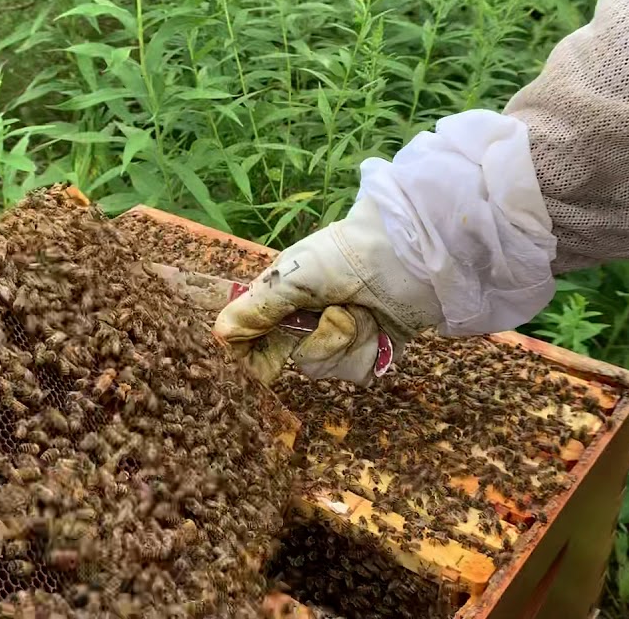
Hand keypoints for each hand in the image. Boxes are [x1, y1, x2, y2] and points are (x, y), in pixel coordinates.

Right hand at [213, 194, 442, 385]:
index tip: (263, 368)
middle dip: (318, 340)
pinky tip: (380, 328)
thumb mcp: (291, 277)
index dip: (258, 354)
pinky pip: (360, 372)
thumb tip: (219, 333)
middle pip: (297, 357)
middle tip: (335, 312)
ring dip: (346, 341)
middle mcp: (313, 318)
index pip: (259, 337)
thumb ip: (256, 309)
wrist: (408, 256)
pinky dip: (370, 350)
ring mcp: (345, 335)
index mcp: (288, 297)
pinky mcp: (375, 348)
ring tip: (363, 312)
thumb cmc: (344, 257)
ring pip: (329, 367)